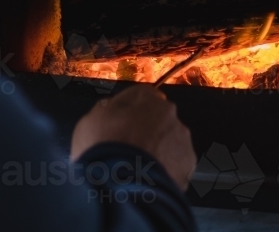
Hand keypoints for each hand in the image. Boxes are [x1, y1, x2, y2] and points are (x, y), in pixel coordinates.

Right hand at [70, 85, 195, 190]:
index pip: (142, 96)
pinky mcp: (188, 165)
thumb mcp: (90, 120)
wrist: (120, 183)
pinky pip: (177, 165)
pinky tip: (149, 179)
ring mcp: (181, 140)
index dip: (130, 112)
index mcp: (145, 97)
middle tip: (129, 149)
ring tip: (138, 168)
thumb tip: (110, 111)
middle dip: (147, 132)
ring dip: (158, 151)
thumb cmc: (103, 148)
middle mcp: (168, 114)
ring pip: (170, 142)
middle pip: (159, 119)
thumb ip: (107, 110)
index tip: (123, 123)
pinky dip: (166, 171)